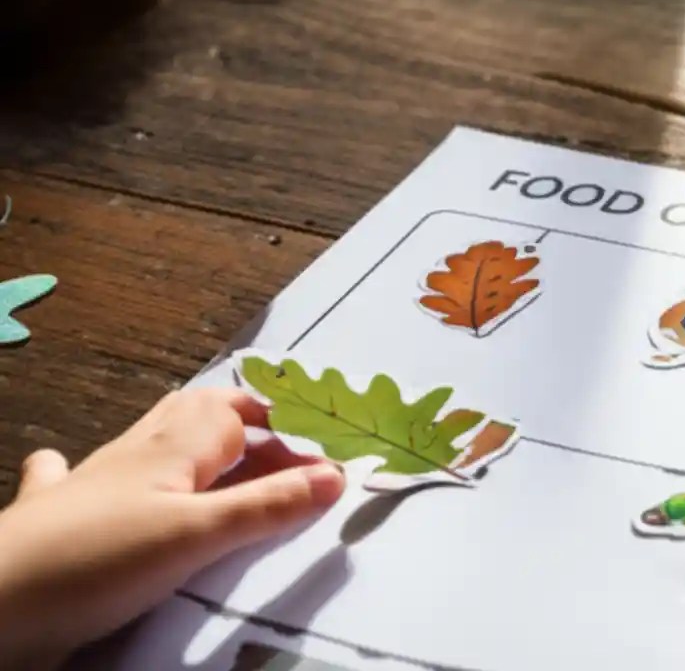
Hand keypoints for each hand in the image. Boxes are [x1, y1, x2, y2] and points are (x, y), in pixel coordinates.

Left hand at [0, 388, 344, 669]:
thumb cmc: (99, 558)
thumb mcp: (197, 534)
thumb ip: (267, 505)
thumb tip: (335, 473)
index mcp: (174, 447)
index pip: (241, 415)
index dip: (286, 427)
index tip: (329, 451)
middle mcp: (137, 453)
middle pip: (196, 413)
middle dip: (243, 418)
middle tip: (284, 443)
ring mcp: (96, 482)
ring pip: (150, 437)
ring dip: (188, 434)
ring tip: (218, 443)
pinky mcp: (61, 516)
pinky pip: (73, 473)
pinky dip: (83, 462)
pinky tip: (68, 464)